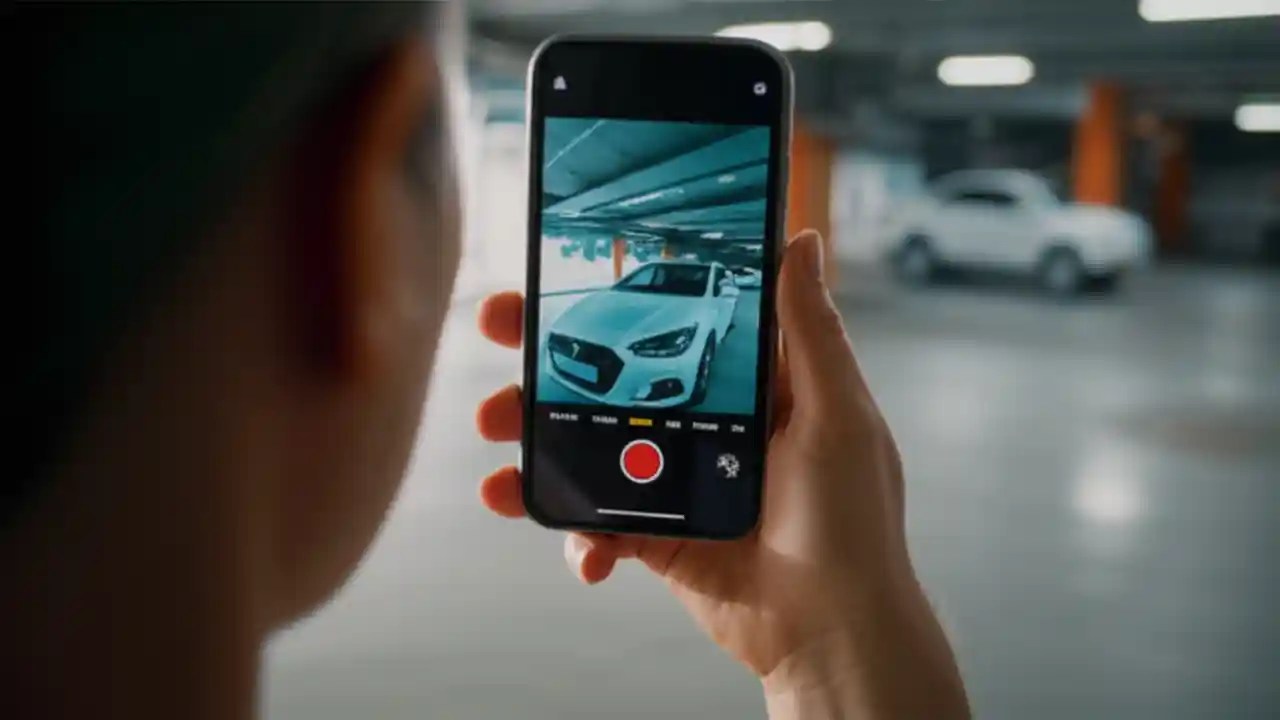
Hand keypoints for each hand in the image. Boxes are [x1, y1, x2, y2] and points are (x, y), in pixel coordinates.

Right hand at [476, 231, 968, 717]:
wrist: (831, 631)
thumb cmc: (852, 521)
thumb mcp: (838, 414)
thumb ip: (810, 332)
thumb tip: (800, 242)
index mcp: (744, 386)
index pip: (668, 322)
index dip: (614, 294)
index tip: (560, 269)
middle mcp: (701, 426)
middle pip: (609, 377)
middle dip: (546, 355)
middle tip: (500, 331)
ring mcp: (670, 482)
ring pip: (584, 447)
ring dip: (532, 443)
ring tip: (498, 452)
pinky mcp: (653, 538)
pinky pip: (595, 526)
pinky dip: (576, 538)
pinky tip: (585, 555)